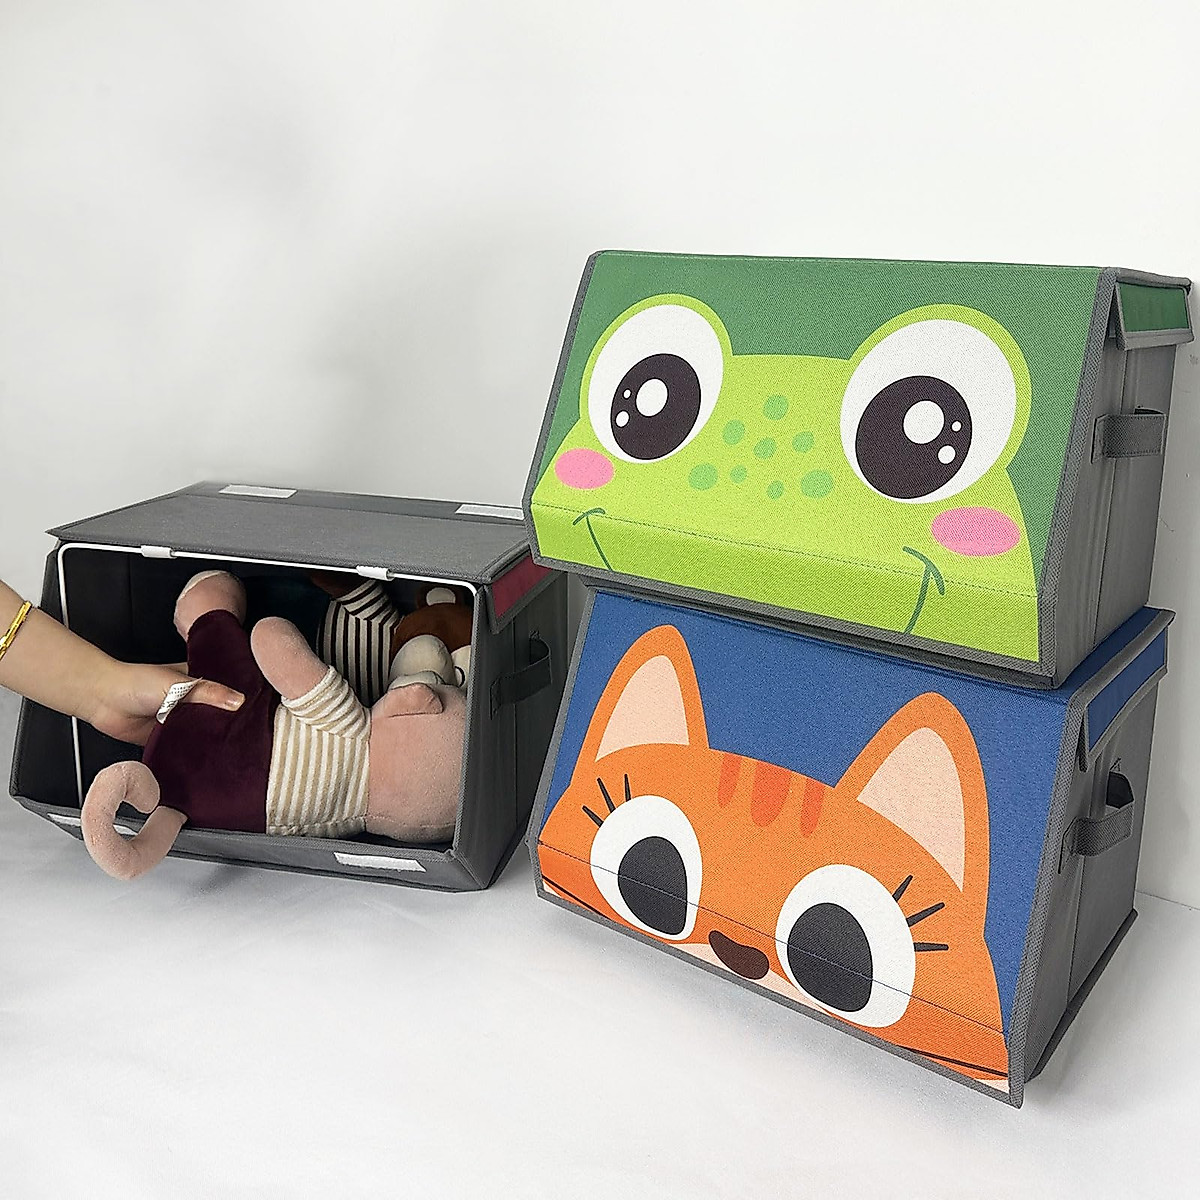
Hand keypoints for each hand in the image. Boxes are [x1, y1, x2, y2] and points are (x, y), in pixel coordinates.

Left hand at [84, 661, 243, 746]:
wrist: (102, 699)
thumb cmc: (136, 681)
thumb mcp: (178, 684)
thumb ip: (208, 692)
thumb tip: (239, 701)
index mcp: (197, 682)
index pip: (226, 691)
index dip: (241, 700)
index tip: (261, 710)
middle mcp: (190, 702)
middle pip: (216, 715)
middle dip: (229, 724)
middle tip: (251, 736)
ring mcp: (178, 721)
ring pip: (201, 732)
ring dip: (210, 740)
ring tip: (234, 751)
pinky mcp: (165, 738)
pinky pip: (182, 748)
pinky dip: (190, 754)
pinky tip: (205, 760)